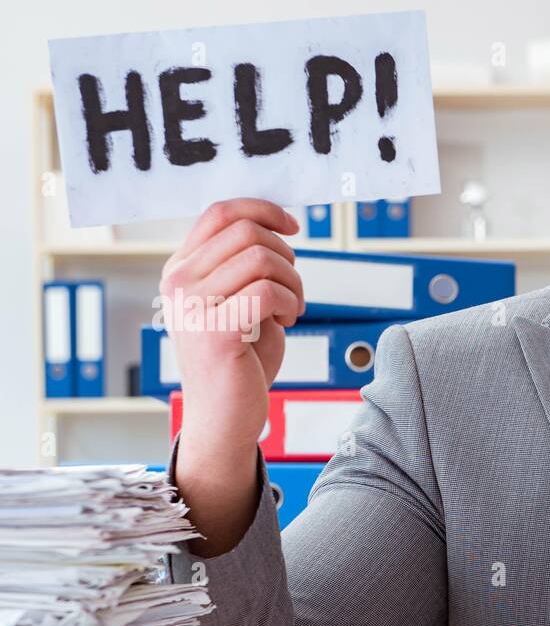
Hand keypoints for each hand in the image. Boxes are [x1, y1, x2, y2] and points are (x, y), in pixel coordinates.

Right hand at [159, 198, 303, 450]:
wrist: (225, 415)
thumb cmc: (237, 360)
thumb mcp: (236, 300)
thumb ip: (244, 265)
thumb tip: (275, 225)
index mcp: (181, 268)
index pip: (220, 212)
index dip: (263, 209)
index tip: (292, 225)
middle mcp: (179, 282)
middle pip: (247, 232)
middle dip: (286, 256)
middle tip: (291, 289)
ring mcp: (194, 305)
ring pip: (263, 258)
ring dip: (293, 283)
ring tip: (291, 309)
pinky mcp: (217, 330)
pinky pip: (269, 291)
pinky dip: (291, 302)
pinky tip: (287, 321)